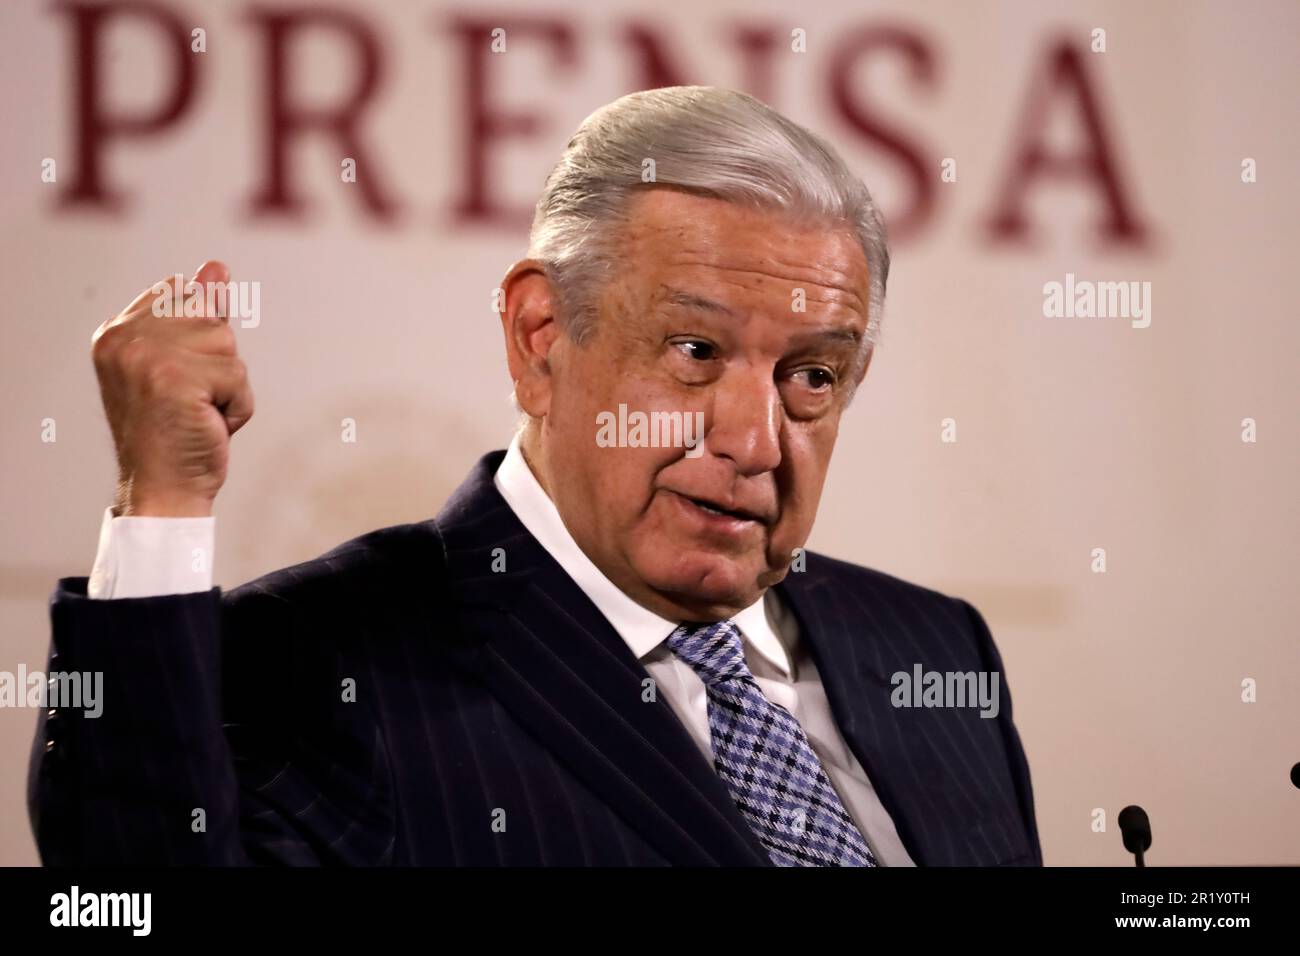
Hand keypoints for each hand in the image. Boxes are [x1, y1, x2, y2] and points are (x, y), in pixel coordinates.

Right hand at [91, 261, 253, 516]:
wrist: (162, 489)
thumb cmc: (175, 431)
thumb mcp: (182, 366)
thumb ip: (196, 315)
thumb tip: (216, 266)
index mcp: (115, 332)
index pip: (179, 292)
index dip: (197, 335)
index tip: (175, 380)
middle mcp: (124, 338)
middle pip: (209, 317)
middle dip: (216, 363)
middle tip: (189, 402)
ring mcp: (148, 356)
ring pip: (227, 346)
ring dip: (229, 387)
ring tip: (198, 414)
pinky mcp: (177, 378)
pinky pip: (239, 378)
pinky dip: (237, 407)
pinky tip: (207, 426)